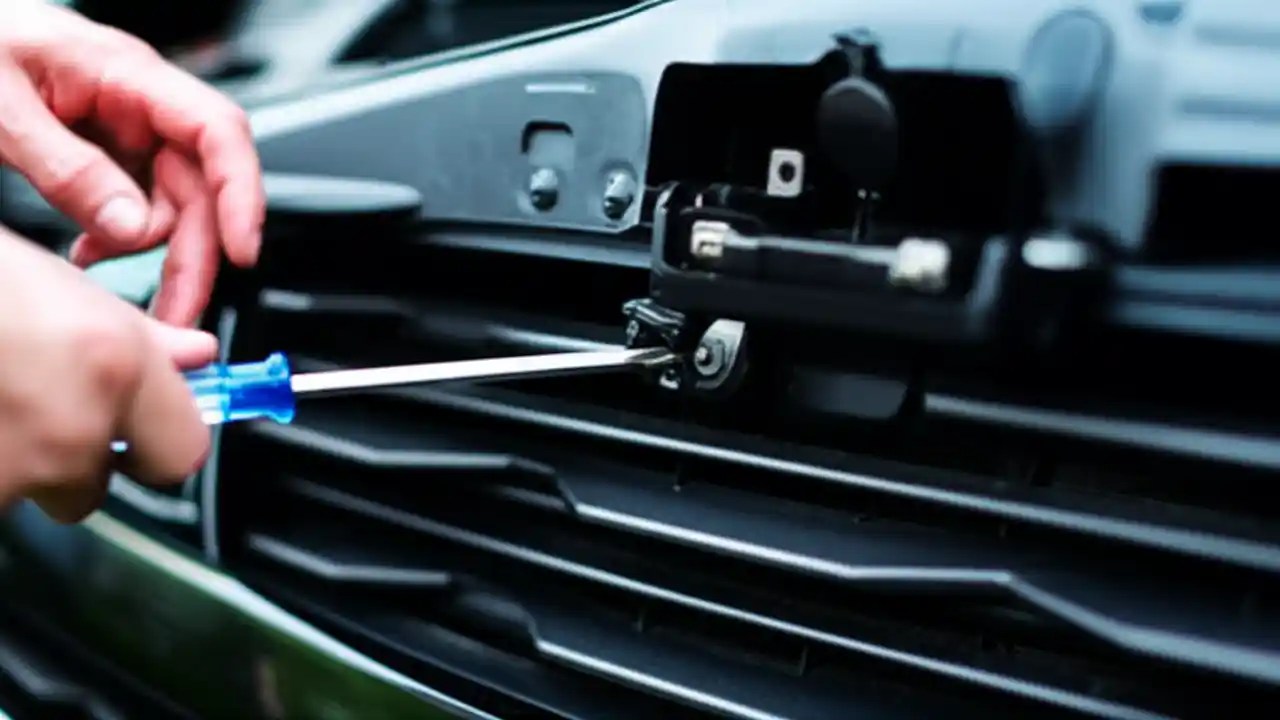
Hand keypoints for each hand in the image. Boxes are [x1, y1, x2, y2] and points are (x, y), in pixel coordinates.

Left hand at [0, 1, 264, 325]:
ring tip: (104, 272)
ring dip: (150, 252)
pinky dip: (119, 238)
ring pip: (173, 205)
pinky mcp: (111, 151)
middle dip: (193, 255)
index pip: (217, 131)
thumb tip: (131, 229)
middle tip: (175, 312)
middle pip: (200, 186)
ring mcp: (129, 128)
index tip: (240, 252)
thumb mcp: (4, 108)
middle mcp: (142, 103)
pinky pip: (138, 205)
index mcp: (127, 74)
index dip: (241, 194)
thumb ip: (68, 169)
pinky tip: (89, 250)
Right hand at [0, 228, 214, 522]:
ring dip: (19, 460)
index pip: (185, 453)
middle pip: (101, 483)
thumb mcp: (56, 283)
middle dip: (78, 453)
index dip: (163, 441)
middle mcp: (70, 429)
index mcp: (113, 367)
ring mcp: (9, 472)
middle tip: (35, 400)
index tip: (149, 430)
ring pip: (35, 492)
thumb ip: (140, 332)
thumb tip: (197, 356)